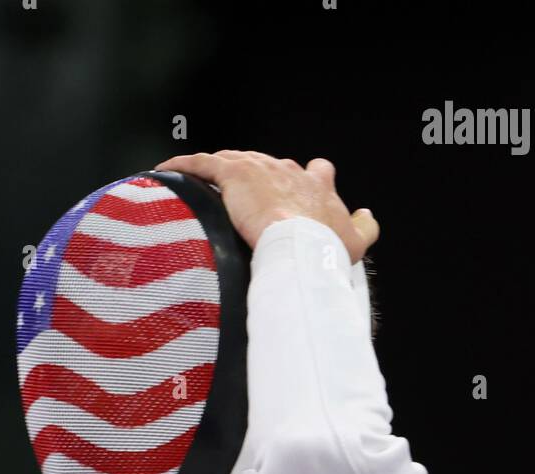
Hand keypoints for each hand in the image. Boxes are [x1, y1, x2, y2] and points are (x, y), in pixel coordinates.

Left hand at [152, 149, 378, 258]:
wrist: (301, 246)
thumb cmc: (326, 250)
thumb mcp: (354, 243)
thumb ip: (364, 227)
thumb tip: (367, 215)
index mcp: (316, 184)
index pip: (313, 171)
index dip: (302, 180)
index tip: (293, 192)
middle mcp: (287, 169)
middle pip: (269, 167)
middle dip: (256, 180)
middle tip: (242, 200)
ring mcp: (259, 168)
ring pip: (234, 162)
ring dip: (218, 172)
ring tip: (201, 185)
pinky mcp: (231, 173)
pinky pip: (201, 164)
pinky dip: (184, 165)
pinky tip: (168, 170)